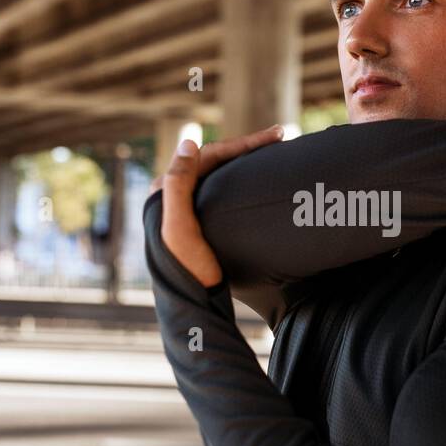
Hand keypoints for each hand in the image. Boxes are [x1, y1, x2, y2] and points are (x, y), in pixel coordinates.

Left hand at [149, 124, 284, 286]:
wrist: (193, 308)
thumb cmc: (187, 270)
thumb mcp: (179, 228)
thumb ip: (178, 185)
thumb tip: (189, 142)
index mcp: (165, 192)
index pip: (208, 155)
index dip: (243, 143)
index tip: (276, 137)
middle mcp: (175, 199)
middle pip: (215, 162)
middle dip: (248, 147)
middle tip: (280, 137)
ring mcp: (190, 213)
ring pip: (221, 175)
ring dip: (246, 161)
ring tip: (272, 152)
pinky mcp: (203, 228)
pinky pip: (225, 192)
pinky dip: (244, 180)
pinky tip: (259, 181)